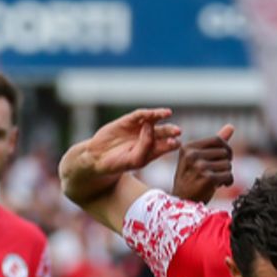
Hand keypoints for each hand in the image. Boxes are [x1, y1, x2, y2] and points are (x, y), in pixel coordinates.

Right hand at [59, 109, 181, 207]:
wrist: (98, 158)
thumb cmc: (119, 163)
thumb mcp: (136, 160)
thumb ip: (146, 146)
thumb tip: (150, 126)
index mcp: (152, 151)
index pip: (168, 145)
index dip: (172, 143)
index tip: (176, 143)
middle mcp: (147, 138)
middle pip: (163, 132)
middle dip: (171, 130)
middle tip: (178, 131)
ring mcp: (138, 129)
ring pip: (153, 120)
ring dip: (161, 116)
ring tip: (168, 113)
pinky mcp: (127, 121)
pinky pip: (139, 115)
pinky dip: (147, 113)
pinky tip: (154, 112)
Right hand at [172, 125, 234, 203]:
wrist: (183, 202)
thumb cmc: (191, 179)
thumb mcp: (197, 158)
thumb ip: (214, 143)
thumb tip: (231, 126)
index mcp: (188, 147)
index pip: (217, 140)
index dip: (225, 149)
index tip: (224, 158)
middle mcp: (192, 155)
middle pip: (224, 152)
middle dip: (225, 163)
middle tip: (216, 172)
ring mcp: (199, 167)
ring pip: (228, 165)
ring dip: (226, 173)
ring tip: (215, 180)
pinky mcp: (208, 179)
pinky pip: (229, 176)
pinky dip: (228, 182)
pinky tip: (219, 185)